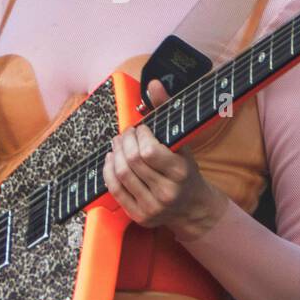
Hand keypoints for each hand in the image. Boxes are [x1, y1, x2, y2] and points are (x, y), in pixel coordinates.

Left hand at [102, 78, 230, 239]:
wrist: (192, 206)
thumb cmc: (185, 169)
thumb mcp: (181, 141)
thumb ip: (166, 110)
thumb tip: (153, 83)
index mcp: (180, 172)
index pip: (149, 151)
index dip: (139, 135)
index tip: (141, 129)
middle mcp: (167, 192)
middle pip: (132, 161)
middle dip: (124, 141)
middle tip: (126, 133)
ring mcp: (152, 207)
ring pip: (121, 174)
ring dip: (115, 153)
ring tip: (118, 143)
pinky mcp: (139, 216)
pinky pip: (115, 190)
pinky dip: (108, 170)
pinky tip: (112, 159)